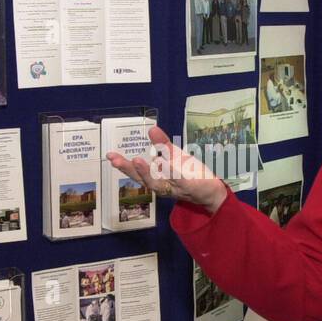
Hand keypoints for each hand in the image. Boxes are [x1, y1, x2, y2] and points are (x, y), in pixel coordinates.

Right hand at [107, 125, 227, 214]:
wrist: (211, 192)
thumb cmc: (190, 174)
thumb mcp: (175, 157)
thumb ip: (162, 144)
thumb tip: (151, 128)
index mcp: (156, 180)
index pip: (137, 173)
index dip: (123, 165)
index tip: (110, 155)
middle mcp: (163, 186)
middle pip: (143, 179)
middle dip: (129, 169)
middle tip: (115, 160)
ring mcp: (175, 187)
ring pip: (158, 182)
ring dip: (147, 172)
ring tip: (136, 160)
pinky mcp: (189, 186)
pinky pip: (180, 179)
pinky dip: (173, 172)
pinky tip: (168, 163)